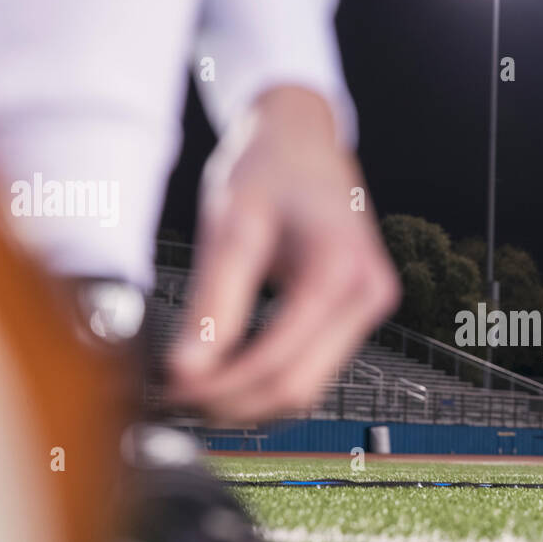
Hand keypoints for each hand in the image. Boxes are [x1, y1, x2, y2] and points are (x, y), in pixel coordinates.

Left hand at [168, 86, 400, 421]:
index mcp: (340, 271)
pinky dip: (268, 380)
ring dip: (250, 400)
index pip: (279, 360)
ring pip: (307, 388)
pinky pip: (313, 368)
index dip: (222, 386)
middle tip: (176, 398)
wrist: (304, 139)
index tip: (172, 389)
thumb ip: (213, 302)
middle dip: (234, 402)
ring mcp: (370, 307)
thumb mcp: (232, 226)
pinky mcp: (358, 313)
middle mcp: (368, 296)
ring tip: (195, 389)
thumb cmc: (269, 169)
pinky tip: (227, 372)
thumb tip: (184, 370)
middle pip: (298, 387)